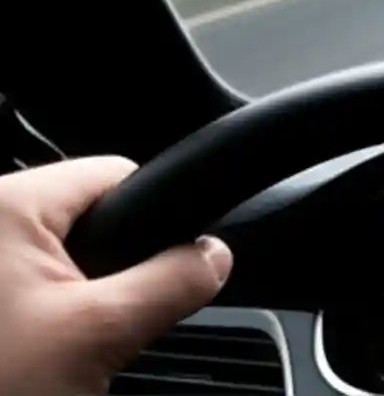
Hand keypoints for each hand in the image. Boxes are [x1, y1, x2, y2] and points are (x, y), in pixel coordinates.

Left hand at [0, 157, 232, 395]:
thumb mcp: (101, 334)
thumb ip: (171, 282)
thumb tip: (214, 255)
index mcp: (6, 202)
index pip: (114, 176)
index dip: (151, 224)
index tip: (153, 278)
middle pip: (81, 217)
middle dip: (103, 271)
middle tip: (88, 331)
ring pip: (48, 256)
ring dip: (66, 297)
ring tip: (47, 351)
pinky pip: (16, 283)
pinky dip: (30, 314)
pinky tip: (21, 355)